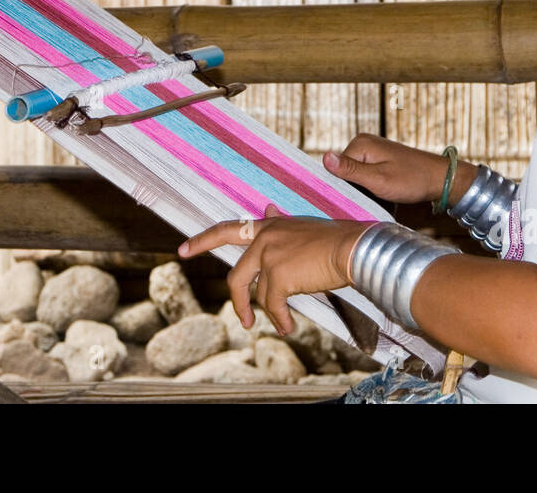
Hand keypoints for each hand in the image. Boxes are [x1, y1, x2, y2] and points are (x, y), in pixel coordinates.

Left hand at [178, 203, 371, 336]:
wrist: (353, 247)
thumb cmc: (335, 239)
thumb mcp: (302, 225)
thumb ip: (281, 223)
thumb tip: (267, 209)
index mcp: (269, 226)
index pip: (228, 229)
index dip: (203, 240)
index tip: (183, 249)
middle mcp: (264, 238)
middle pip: (237, 275)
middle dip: (238, 301)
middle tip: (242, 319)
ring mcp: (269, 256)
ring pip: (259, 295)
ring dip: (271, 314)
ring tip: (285, 325)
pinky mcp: (278, 275)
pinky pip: (273, 305)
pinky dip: (281, 319)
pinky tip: (289, 327)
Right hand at [322, 132, 450, 204]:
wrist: (441, 179)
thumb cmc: (413, 180)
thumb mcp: (378, 179)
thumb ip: (350, 170)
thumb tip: (324, 157)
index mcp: (360, 144)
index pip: (336, 171)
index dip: (345, 189)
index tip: (361, 198)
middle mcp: (364, 143)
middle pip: (345, 174)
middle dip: (356, 190)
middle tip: (375, 199)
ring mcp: (372, 151)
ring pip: (356, 178)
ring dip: (365, 191)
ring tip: (382, 197)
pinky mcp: (379, 160)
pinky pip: (366, 177)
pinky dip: (372, 188)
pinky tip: (384, 194)